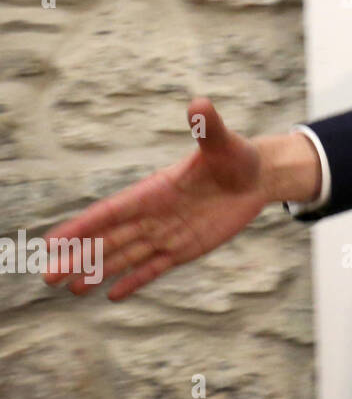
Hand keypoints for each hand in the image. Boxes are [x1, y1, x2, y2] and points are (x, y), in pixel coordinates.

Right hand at [43, 97, 275, 300]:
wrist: (257, 176)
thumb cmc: (236, 156)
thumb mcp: (222, 142)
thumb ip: (207, 127)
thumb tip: (199, 104)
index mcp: (154, 190)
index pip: (111, 211)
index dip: (81, 227)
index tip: (52, 242)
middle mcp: (154, 214)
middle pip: (110, 239)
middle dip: (79, 257)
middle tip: (47, 276)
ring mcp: (168, 233)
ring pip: (126, 256)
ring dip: (98, 271)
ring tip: (70, 288)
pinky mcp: (185, 248)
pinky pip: (155, 267)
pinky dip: (135, 280)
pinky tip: (111, 293)